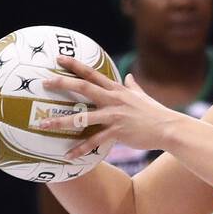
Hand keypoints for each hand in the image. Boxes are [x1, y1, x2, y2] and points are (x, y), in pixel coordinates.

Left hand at [35, 56, 178, 157]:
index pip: (92, 74)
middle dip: (62, 83)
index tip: (59, 58)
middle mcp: (113, 99)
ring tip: (43, 124)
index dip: (75, 65)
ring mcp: (114, 116)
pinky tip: (68, 155)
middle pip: (83, 87)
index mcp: (117, 89)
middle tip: (43, 82)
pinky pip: (95, 141)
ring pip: (83, 117)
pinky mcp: (117, 132)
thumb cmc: (156, 113)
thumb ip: (133, 86)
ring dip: (61, 121)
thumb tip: (129, 76)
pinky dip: (81, 149)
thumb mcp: (143, 96)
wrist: (169, 128)